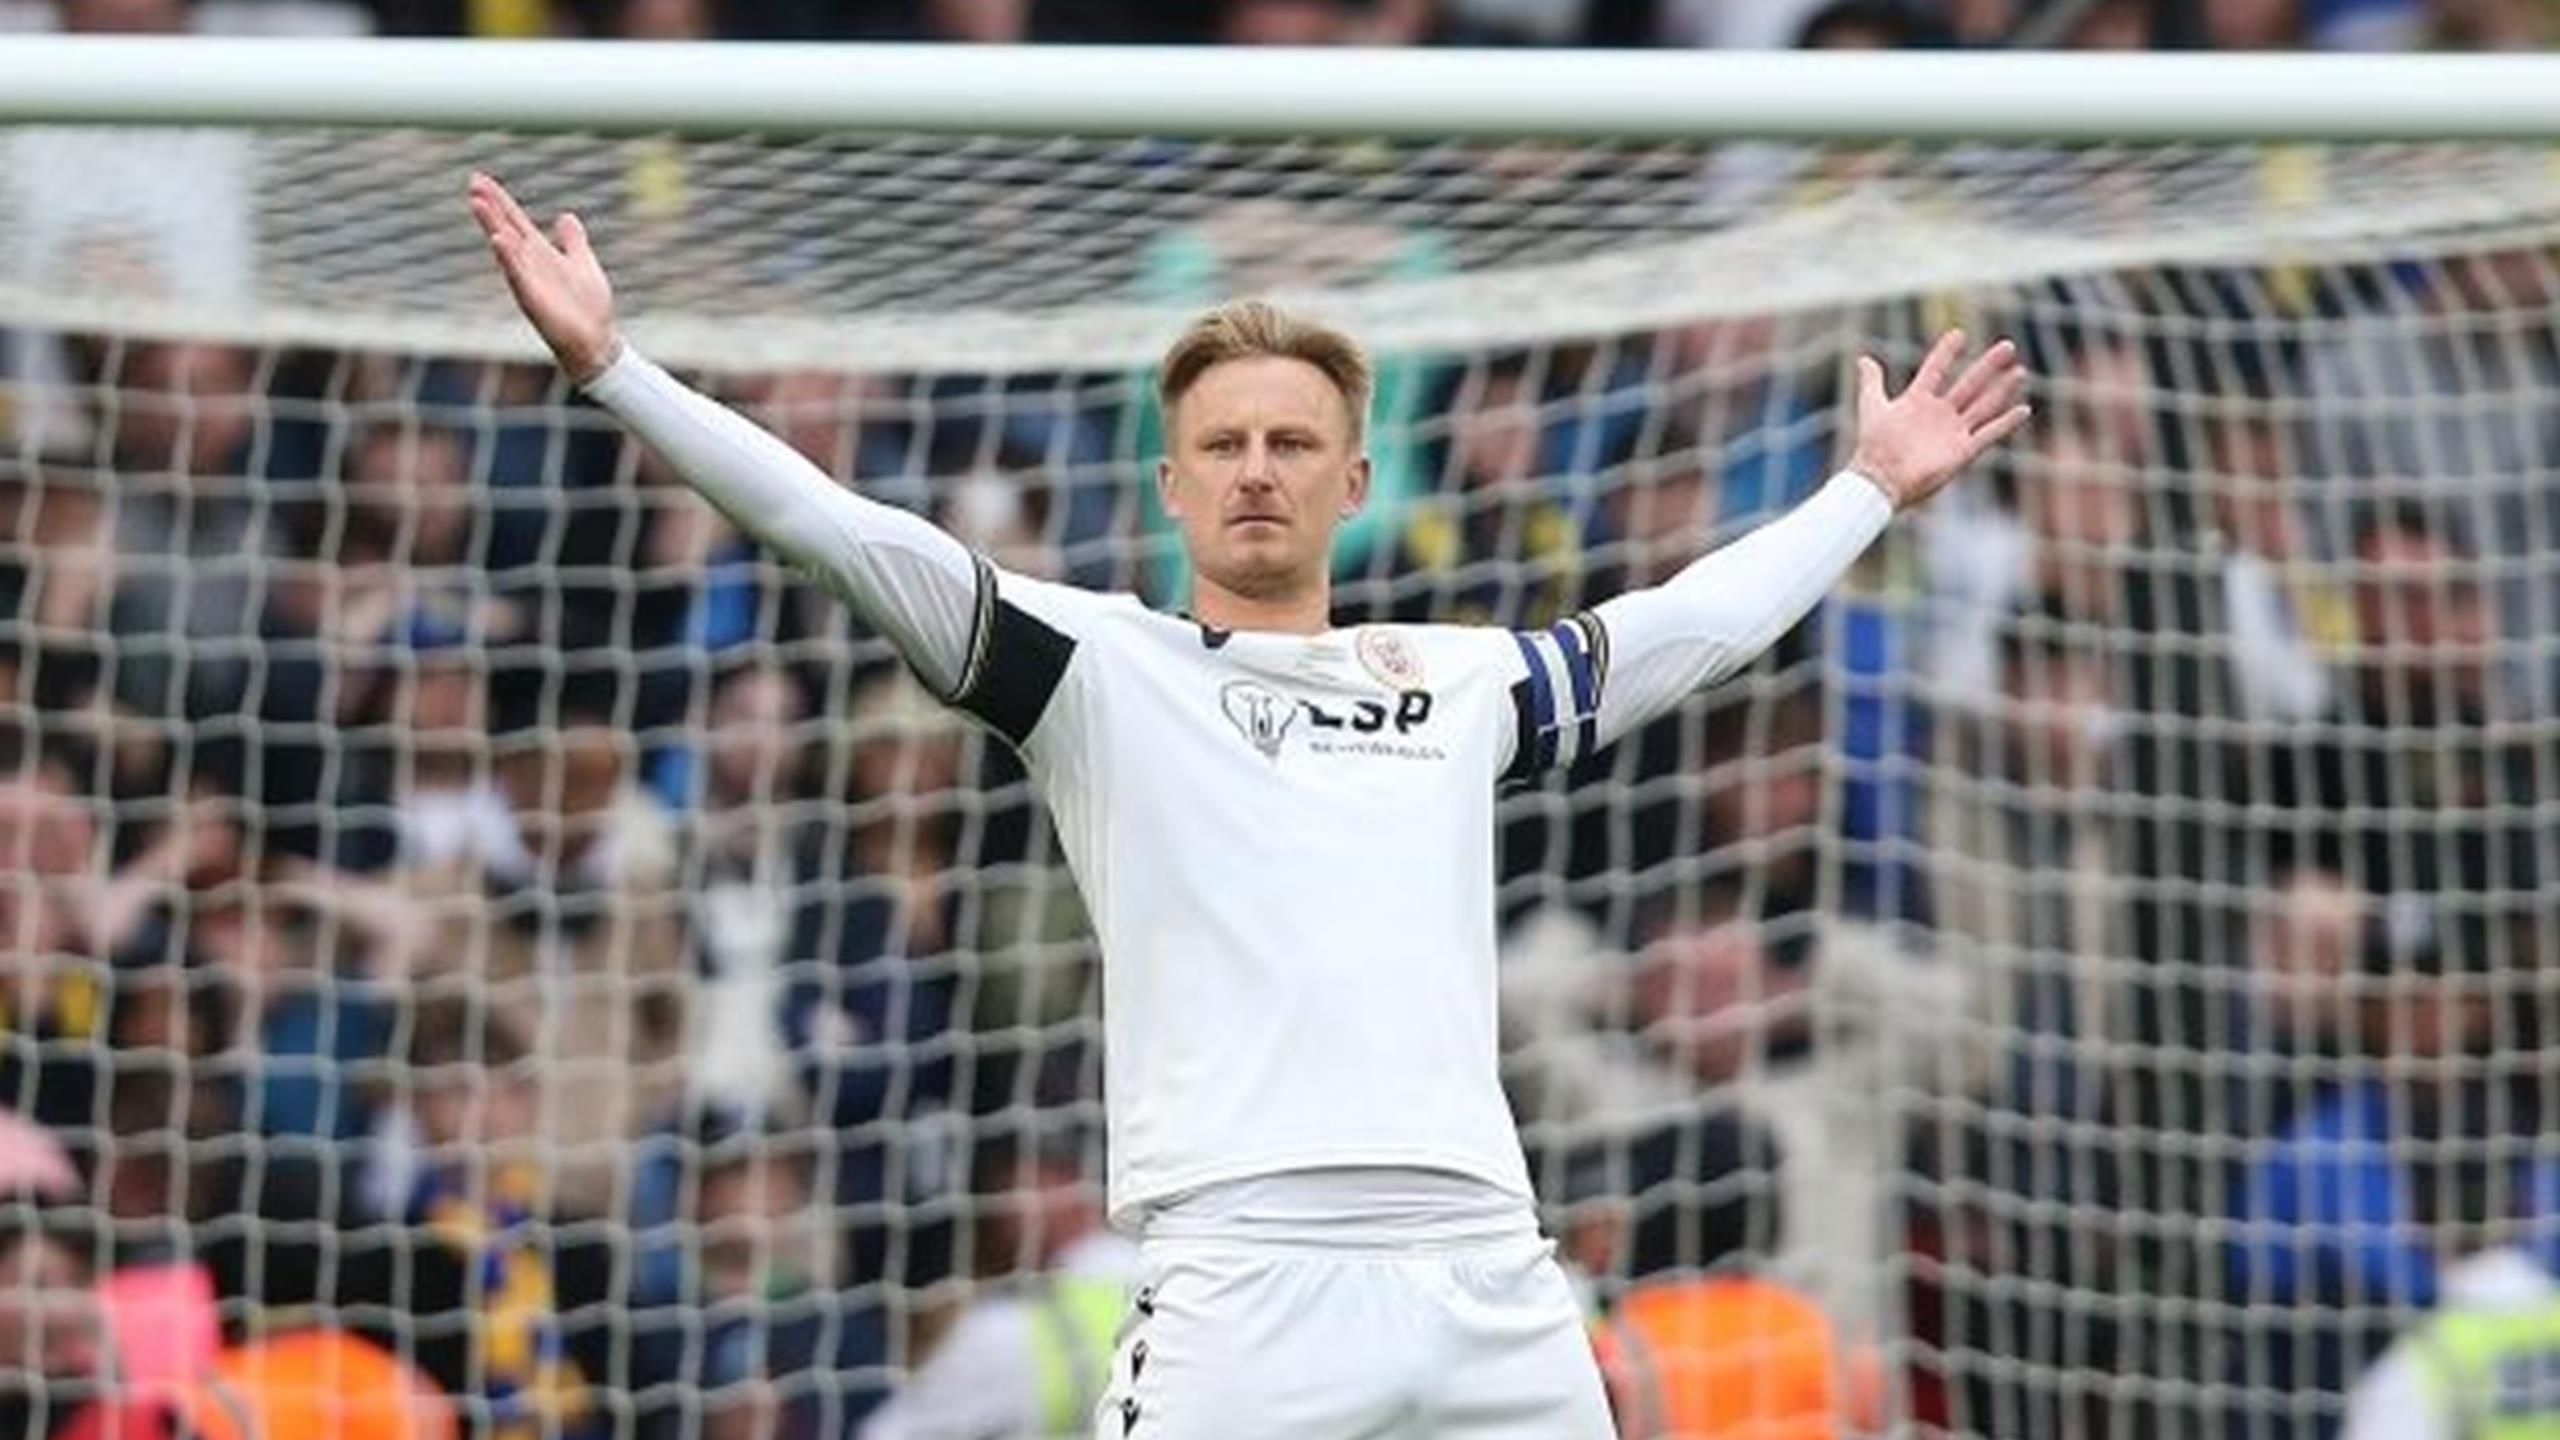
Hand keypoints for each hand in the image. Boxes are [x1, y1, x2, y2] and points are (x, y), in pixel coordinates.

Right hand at [467, 171, 620, 384]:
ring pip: (506, 248)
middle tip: (472, 182)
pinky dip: (508, 258)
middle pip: (505, 229)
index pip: (515, 221)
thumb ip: (572, 240)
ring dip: (492, 225)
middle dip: (489, 207)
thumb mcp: (583, 263)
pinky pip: (517, 275)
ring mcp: (528, 281)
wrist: (597, 342)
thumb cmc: (589, 307)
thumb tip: (565, 215)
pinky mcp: (532, 300)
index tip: (480, 178)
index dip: (499, 200)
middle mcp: (530, 264)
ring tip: (477, 202)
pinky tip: (498, 241)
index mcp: (541, 253)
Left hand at [1846, 329, 2029, 512]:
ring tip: (2019, 371)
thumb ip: (1871, 382)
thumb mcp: (1872, 406)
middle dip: (1988, 365)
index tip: (1958, 333)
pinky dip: (2006, 423)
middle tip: (2008, 346)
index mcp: (1918, 401)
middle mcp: (1939, 414)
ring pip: (1984, 405)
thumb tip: (1863, 358)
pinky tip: (2024, 410)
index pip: (1935, 370)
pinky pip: (1989, 435)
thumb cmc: (1874, 445)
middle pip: (1969, 384)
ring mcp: (1952, 432)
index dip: (1946, 352)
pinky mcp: (1962, 451)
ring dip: (2002, 389)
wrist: (1879, 479)